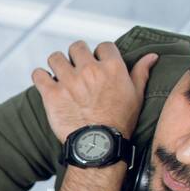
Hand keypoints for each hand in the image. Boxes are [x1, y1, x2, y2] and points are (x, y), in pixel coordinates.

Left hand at [31, 41, 157, 142]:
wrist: (99, 144)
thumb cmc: (119, 121)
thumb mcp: (136, 95)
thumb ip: (141, 72)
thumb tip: (151, 56)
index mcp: (112, 67)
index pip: (103, 46)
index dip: (99, 54)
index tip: (97, 64)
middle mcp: (89, 70)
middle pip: (77, 47)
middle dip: (76, 55)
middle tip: (75, 68)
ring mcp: (69, 81)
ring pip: (55, 58)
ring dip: (56, 63)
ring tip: (59, 73)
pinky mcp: (52, 94)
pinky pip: (38, 75)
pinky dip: (39, 76)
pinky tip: (44, 81)